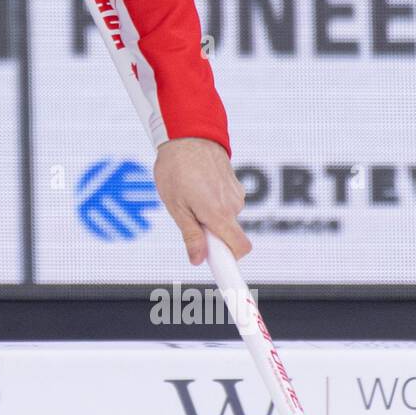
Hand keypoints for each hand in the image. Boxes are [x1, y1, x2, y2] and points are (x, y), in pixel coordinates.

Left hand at [154, 137, 250, 266]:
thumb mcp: (175, 205)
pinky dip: (214, 203)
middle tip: (189, 221)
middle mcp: (233, 206)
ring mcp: (236, 194)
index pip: (240, 249)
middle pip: (230, 236)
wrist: (189, 133)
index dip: (236, 266)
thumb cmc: (176, 168)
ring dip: (211, 217)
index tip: (231, 281)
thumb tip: (198, 259)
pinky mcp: (236, 185)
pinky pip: (226, 205)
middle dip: (213, 236)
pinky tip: (197, 186)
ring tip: (188, 196)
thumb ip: (190, 234)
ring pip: (226, 219)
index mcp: (218, 213)